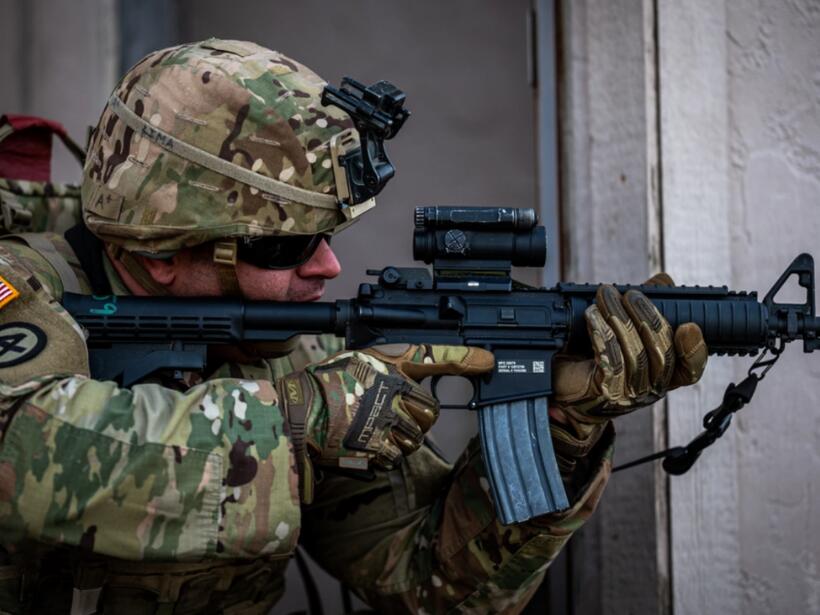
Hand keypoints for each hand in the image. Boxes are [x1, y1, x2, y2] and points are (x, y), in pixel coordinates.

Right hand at [279, 344, 493, 501]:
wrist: (297, 413)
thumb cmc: (328, 384)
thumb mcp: (364, 360)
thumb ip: (398, 363)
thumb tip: (426, 367)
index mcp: (389, 370)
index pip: (434, 359)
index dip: (465, 358)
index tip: (489, 361)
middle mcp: (391, 395)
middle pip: (430, 414)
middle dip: (417, 418)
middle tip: (393, 414)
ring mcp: (383, 424)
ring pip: (413, 440)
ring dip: (399, 439)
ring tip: (372, 428)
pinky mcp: (373, 451)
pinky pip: (393, 458)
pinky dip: (382, 455)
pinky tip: (364, 443)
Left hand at [550, 274, 706, 471]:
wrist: (559, 383)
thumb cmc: (591, 355)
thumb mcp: (622, 328)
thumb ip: (645, 305)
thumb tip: (663, 280)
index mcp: (662, 374)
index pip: (690, 369)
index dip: (695, 350)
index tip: (689, 326)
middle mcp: (650, 388)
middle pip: (662, 353)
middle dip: (646, 316)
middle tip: (627, 293)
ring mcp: (629, 394)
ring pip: (636, 355)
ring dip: (620, 320)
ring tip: (604, 297)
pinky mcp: (605, 392)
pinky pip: (612, 362)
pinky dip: (603, 335)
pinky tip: (592, 317)